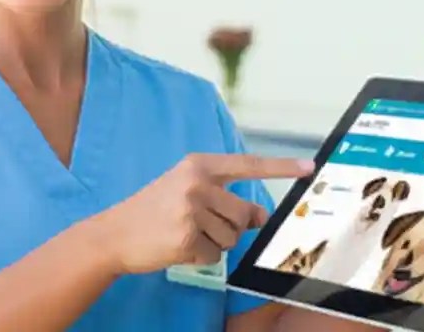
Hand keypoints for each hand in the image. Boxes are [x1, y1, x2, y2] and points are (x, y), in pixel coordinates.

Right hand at [95, 154, 314, 275]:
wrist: (114, 234)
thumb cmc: (153, 210)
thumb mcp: (186, 190)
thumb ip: (222, 196)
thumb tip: (260, 216)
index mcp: (198, 165)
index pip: (248, 164)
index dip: (282, 168)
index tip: (309, 167)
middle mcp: (197, 183)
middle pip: (244, 214)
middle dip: (231, 227)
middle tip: (200, 225)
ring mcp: (191, 210)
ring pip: (232, 238)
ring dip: (214, 243)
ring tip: (184, 233)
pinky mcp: (186, 237)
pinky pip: (214, 256)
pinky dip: (199, 257)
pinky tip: (178, 247)